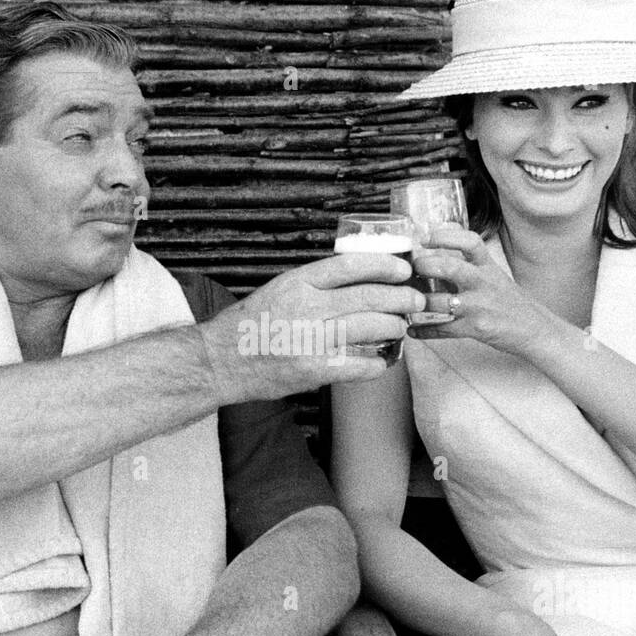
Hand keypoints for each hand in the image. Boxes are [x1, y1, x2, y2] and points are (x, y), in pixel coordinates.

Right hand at [200, 253, 424, 401]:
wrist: (220, 361)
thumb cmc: (251, 325)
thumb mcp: (280, 289)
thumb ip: (316, 284)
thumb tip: (361, 279)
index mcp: (297, 282)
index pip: (351, 265)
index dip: (384, 265)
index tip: (402, 269)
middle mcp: (306, 306)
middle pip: (368, 296)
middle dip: (400, 298)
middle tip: (415, 300)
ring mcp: (311, 339)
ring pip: (370, 327)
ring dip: (393, 327)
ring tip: (400, 327)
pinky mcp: (314, 370)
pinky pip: (359, 365)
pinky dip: (376, 363)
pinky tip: (382, 361)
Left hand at [406, 225, 550, 354]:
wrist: (535, 329)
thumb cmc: (509, 301)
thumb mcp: (494, 274)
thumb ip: (469, 259)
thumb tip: (443, 234)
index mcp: (488, 266)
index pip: (470, 241)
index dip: (446, 236)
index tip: (426, 237)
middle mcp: (483, 283)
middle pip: (450, 267)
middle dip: (425, 266)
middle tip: (410, 269)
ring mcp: (479, 307)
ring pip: (442, 301)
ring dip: (419, 301)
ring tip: (406, 300)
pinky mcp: (476, 329)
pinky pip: (444, 330)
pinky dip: (424, 331)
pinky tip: (412, 330)